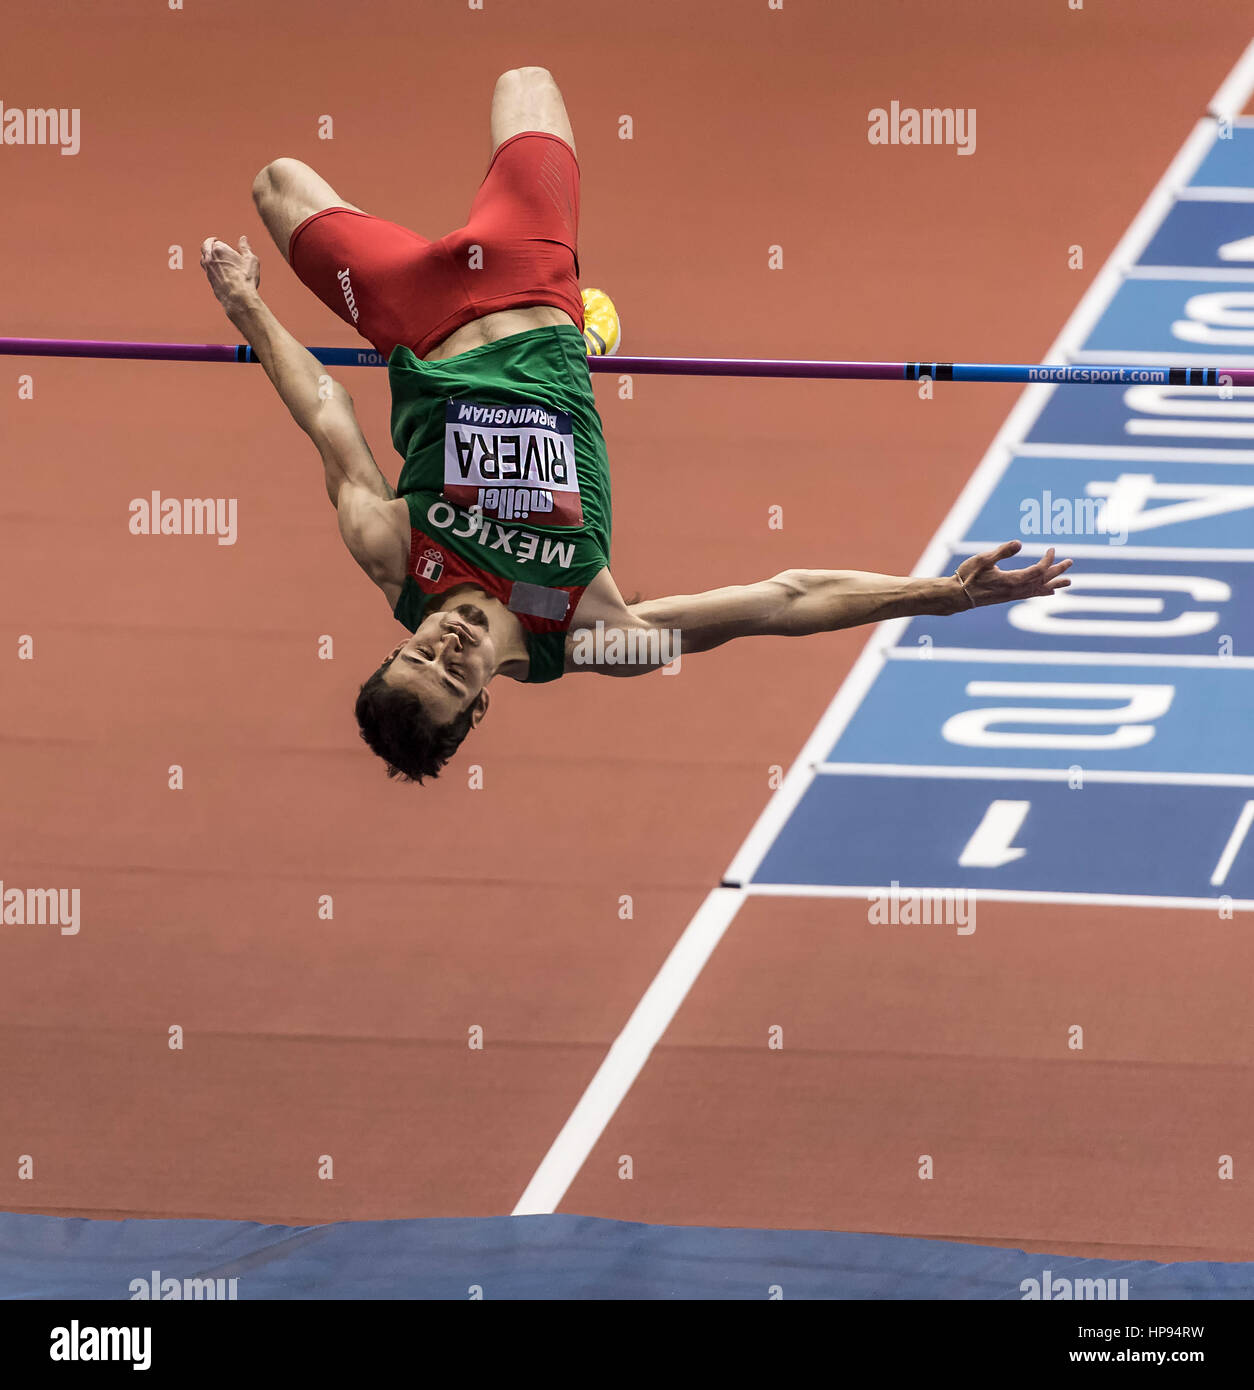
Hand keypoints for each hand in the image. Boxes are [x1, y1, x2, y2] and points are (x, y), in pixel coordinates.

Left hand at [200, 235, 260, 310]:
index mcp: (219, 249)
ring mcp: (208, 270)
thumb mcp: (250, 259)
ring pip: (203, 259)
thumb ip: (245, 248)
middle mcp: (210, 258)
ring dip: (207, 256)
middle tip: (214, 244)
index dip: (220, 242)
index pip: (215, 241)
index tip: (222, 243)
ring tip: (214, 257)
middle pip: (205, 247)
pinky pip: (207, 271)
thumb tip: (243, 238)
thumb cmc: (246, 278)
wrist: (238, 297)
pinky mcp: (209, 280)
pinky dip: (211, 268)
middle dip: (209, 244)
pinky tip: (218, 271)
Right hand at [953, 541, 1071, 608]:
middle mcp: (1016, 590)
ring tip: (1068, 582)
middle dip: (1057, 571)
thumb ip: (1002, 551)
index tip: (1051, 549)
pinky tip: (1049, 591)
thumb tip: (1019, 543)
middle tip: (1070, 562)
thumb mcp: (983, 560)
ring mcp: (1013, 595)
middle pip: (1043, 581)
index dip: (1047, 561)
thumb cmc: (968, 576)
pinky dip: (1043, 591)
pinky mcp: (1009, 597)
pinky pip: (1032, 595)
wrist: (959, 596)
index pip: (1038, 571)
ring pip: (1039, 590)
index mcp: (1012, 581)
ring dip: (1054, 583)